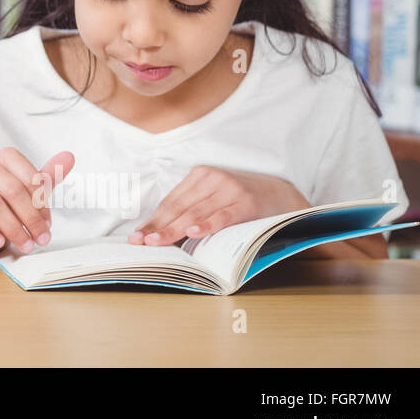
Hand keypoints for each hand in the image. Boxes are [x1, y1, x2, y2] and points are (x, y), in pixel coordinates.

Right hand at [0, 149, 75, 256]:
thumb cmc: (8, 203)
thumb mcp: (31, 190)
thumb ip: (49, 175)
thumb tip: (69, 156)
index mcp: (4, 157)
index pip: (28, 176)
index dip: (41, 203)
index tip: (48, 223)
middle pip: (12, 190)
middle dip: (31, 218)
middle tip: (41, 239)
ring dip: (13, 229)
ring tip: (26, 245)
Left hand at [130, 166, 309, 245]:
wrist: (282, 194)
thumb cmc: (241, 199)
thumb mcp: (214, 197)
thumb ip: (192, 208)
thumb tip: (161, 230)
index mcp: (200, 175)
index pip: (170, 201)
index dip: (153, 219)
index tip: (137, 235)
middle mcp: (212, 179)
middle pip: (179, 207)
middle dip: (158, 227)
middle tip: (141, 242)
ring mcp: (229, 189)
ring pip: (195, 213)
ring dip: (174, 230)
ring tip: (158, 242)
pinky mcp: (246, 202)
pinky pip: (222, 216)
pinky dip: (207, 225)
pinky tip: (193, 233)